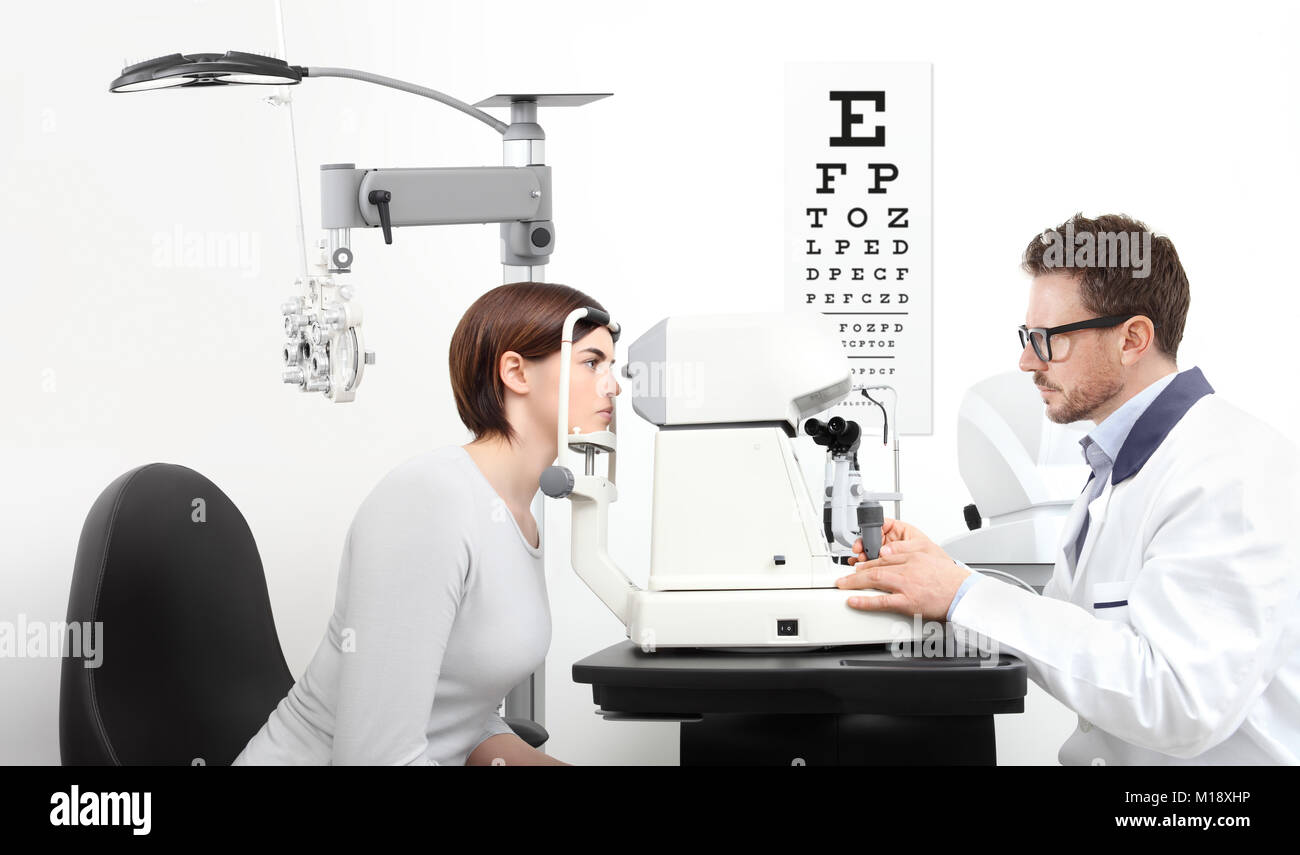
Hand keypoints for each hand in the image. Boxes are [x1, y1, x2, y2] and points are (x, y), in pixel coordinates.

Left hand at [837, 539, 971, 620]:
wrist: (963, 593)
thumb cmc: (949, 580)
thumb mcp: (930, 556)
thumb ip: (907, 553)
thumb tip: (886, 551)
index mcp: (912, 557)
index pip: (884, 556)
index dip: (868, 561)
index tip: (859, 565)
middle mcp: (907, 568)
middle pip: (876, 566)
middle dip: (856, 571)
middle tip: (843, 576)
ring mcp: (906, 585)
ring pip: (875, 579)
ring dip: (854, 582)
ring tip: (842, 585)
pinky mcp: (908, 601)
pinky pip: (882, 601)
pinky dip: (865, 601)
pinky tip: (853, 601)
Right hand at [849, 518, 947, 564]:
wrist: (943, 578)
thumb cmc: (936, 558)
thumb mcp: (921, 547)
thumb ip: (902, 547)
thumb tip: (885, 550)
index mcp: (901, 530)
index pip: (881, 523)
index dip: (871, 527)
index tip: (865, 535)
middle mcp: (893, 540)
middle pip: (872, 537)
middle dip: (864, 543)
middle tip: (860, 550)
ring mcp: (890, 553)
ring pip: (871, 551)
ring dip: (864, 555)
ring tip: (861, 560)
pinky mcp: (888, 565)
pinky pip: (874, 564)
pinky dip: (867, 566)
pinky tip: (864, 568)